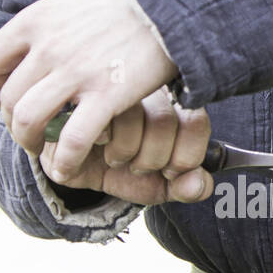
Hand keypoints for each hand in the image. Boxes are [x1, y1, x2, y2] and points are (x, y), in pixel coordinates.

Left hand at [0, 0, 179, 179]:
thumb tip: (38, 35)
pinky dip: (64, 160)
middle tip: (30, 133)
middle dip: (13, 123)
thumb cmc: (128, 0)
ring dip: (29, 143)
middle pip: (8, 98)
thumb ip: (51, 20)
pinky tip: (68, 168)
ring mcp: (75, 72)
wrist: (170, 1)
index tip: (8, 102)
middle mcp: (48, 46)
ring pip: (28, 120)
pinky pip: (72, 139)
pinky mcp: (106, 95)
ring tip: (43, 151)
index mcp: (36, 20)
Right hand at [38, 88, 214, 204]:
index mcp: (173, 105)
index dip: (187, 155)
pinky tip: (93, 143)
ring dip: (124, 152)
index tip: (170, 171)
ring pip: (133, 116)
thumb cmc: (121, 171)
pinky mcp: (82, 92)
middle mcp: (147, 86)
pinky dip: (98, 141)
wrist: (73, 167)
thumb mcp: (158, 185)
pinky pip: (98, 114)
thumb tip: (198, 185)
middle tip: (136, 167)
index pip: (196, 121)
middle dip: (152, 160)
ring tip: (113, 157)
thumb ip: (186, 187)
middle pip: (165, 120)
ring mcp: (113, 84)